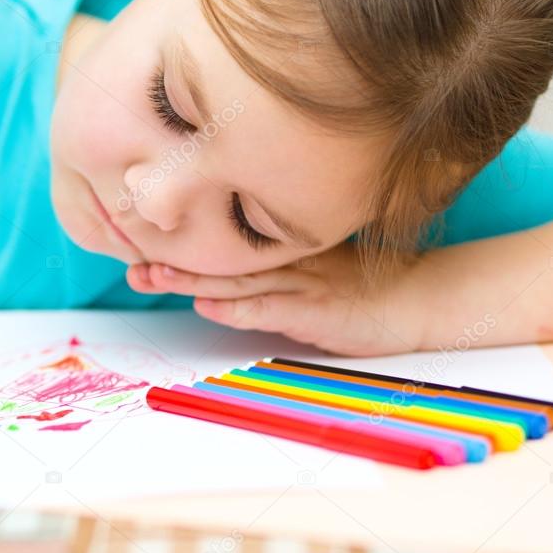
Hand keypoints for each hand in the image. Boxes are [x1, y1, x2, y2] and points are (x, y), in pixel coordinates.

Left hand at [127, 242, 424, 355]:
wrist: (422, 298)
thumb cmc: (364, 287)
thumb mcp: (314, 269)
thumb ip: (272, 271)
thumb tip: (219, 282)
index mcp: (285, 248)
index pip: (225, 242)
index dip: (183, 245)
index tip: (141, 242)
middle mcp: (288, 260)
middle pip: (221, 259)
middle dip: (173, 262)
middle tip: (131, 264)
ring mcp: (303, 282)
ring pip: (238, 279)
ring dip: (192, 280)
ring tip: (151, 277)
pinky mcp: (318, 310)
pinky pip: (273, 309)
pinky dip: (239, 308)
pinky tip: (209, 306)